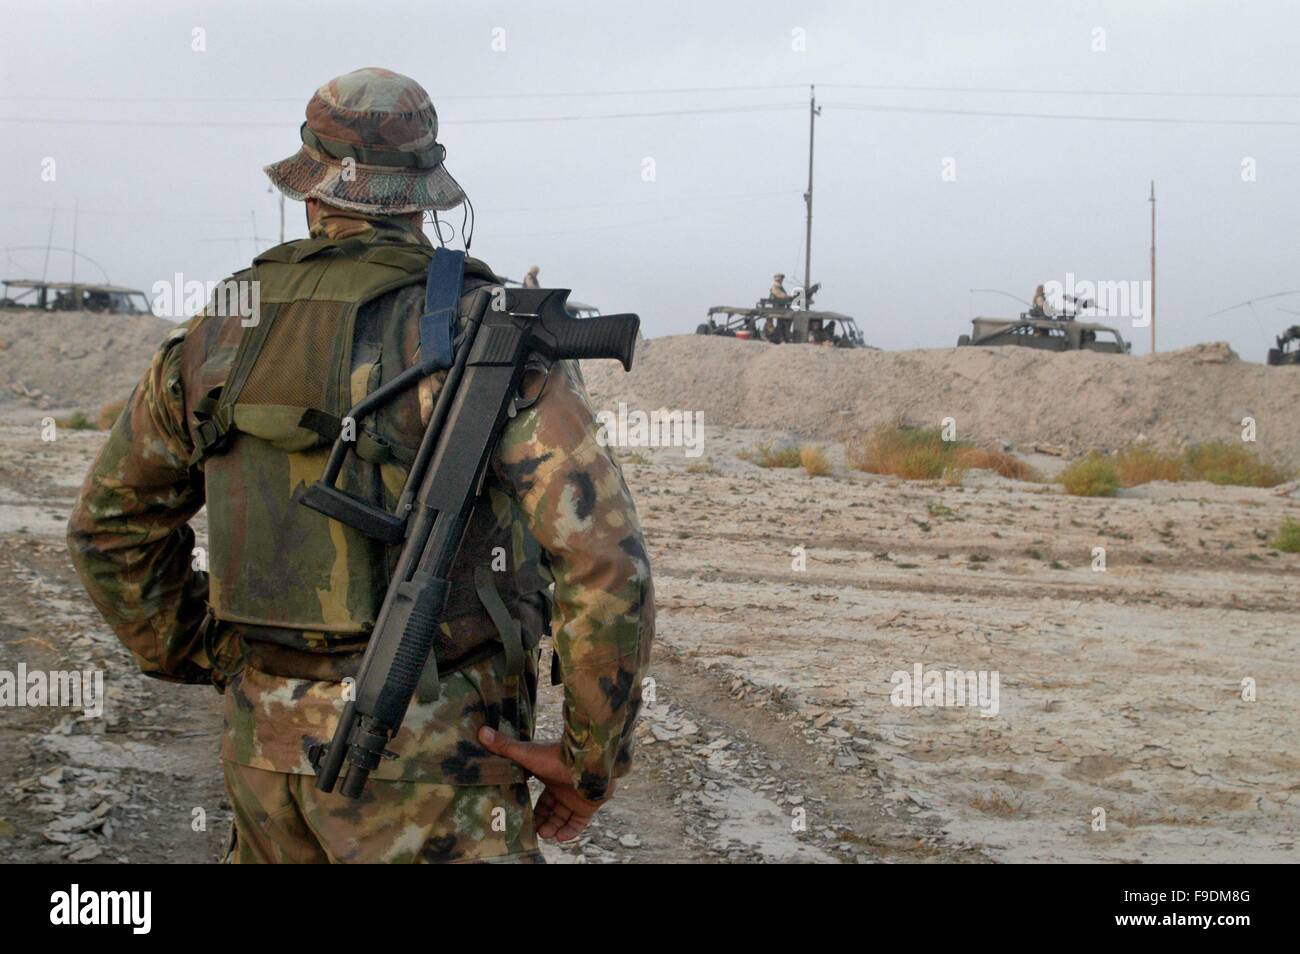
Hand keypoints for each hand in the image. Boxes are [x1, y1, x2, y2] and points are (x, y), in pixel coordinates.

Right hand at [477, 726, 604, 841]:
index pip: (541, 798)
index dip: (533, 809)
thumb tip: (481, 731)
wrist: (589, 761)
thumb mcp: (528, 754)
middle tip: (534, 831)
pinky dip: (571, 832)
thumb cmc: (557, 756)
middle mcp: (564, 787)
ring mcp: (577, 797)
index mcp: (550, 776)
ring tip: (545, 835)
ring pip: (564, 818)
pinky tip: (560, 837)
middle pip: (552, 810)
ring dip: (554, 828)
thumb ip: (506, 747)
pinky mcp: (589, 805)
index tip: (523, 818)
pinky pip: (580, 823)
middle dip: (542, 822)